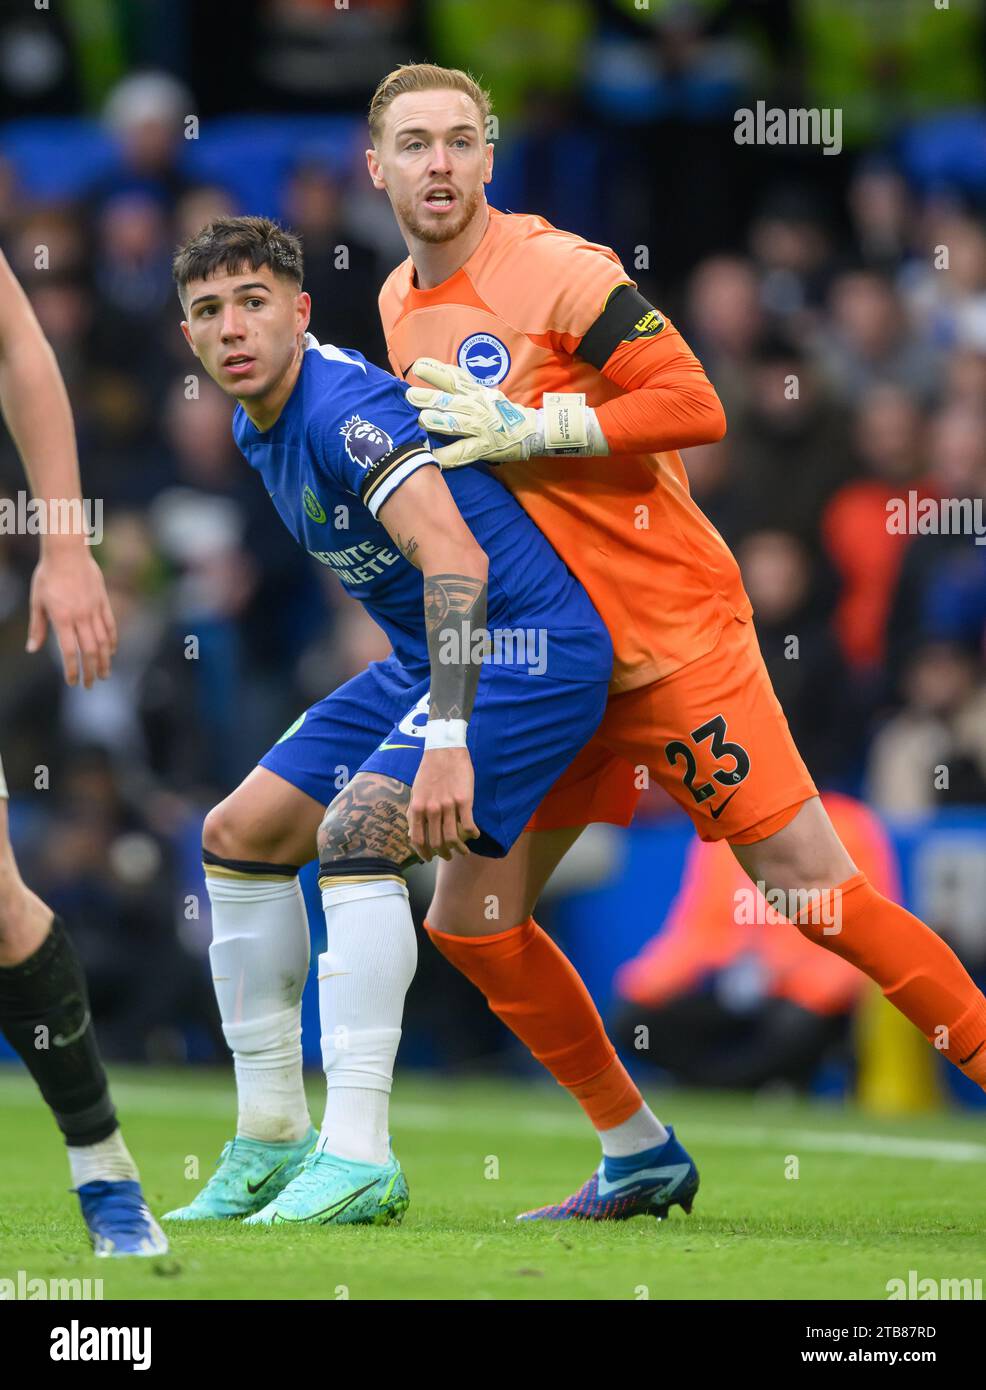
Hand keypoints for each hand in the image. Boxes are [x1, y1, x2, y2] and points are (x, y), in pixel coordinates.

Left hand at [27, 543, 117, 687]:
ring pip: (103, 640)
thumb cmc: (48, 574)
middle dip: (91, 670)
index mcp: (62, 618)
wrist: (67, 551)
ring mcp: (94, 609)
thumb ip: (37, 627)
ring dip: (105, 660)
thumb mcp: (37, 601)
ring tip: (105, 673)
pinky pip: (110, 624)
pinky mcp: (103, 601)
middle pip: (90, 650)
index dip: (72, 669)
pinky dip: (113, 640)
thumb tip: (32, 649)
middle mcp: (80, 616)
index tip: (73, 682)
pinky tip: (112, 651)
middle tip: (91, 684)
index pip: (69, 651)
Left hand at [406, 357, 538, 469]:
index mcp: (475, 393)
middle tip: (410, 395)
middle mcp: (477, 407)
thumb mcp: (485, 392)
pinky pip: (464, 452)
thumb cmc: (502, 412)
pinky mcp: (484, 447)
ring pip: (457, 423)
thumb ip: (464, 383)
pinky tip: (434, 457)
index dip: (437, 371)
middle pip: (451, 400)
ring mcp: (481, 428)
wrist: (532, 431)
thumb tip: (440, 371)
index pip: (455, 378)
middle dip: (430, 397)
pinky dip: (449, 455)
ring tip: (422, 420)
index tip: (419, 366)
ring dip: (439, 421)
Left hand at [408, 746, 478, 860]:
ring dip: (460, 849)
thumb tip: (412, 832)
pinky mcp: (464, 800)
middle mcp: (432, 809)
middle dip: (443, 854)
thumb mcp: (416, 792)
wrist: (444, 750)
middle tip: (448, 856)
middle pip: (437, 843)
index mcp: (417, 807)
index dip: (423, 853)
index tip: (428, 858)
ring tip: (463, 851)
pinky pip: (469, 824)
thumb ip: (414, 812)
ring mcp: (448, 805)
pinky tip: (476, 834)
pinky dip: (473, 834)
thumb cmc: (429, 770)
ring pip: (454, 838)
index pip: (417, 839)